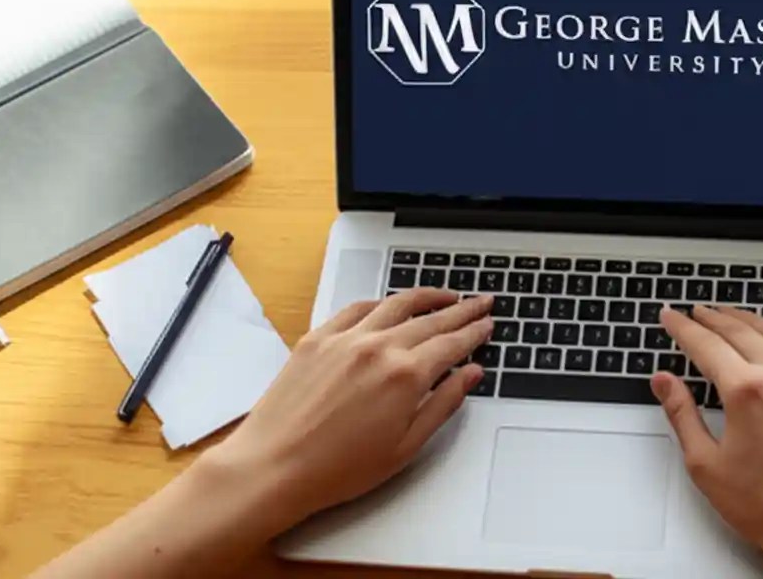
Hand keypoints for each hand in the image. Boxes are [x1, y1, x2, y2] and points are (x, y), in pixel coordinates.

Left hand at [30, 289, 492, 578]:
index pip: (453, 344)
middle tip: (481, 301)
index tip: (489, 323)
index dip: (475, 332)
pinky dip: (380, 302)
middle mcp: (378, 347)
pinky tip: (390, 304)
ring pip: (396, 305)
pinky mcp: (318, 338)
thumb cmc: (338, 469)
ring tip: (445, 295)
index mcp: (406, 376)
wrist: (274, 466)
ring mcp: (346, 338)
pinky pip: (357, 308)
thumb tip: (471, 375)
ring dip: (426, 296)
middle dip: (461, 310)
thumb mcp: (406, 446)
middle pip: (431, 319)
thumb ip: (443, 404)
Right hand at [653, 306, 762, 578]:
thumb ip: (682, 415)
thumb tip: (663, 382)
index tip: (670, 317)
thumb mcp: (706, 465)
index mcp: (745, 391)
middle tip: (695, 312)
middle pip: (739, 332)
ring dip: (748, 318)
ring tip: (730, 313)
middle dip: (712, 319)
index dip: (682, 328)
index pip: (705, 345)